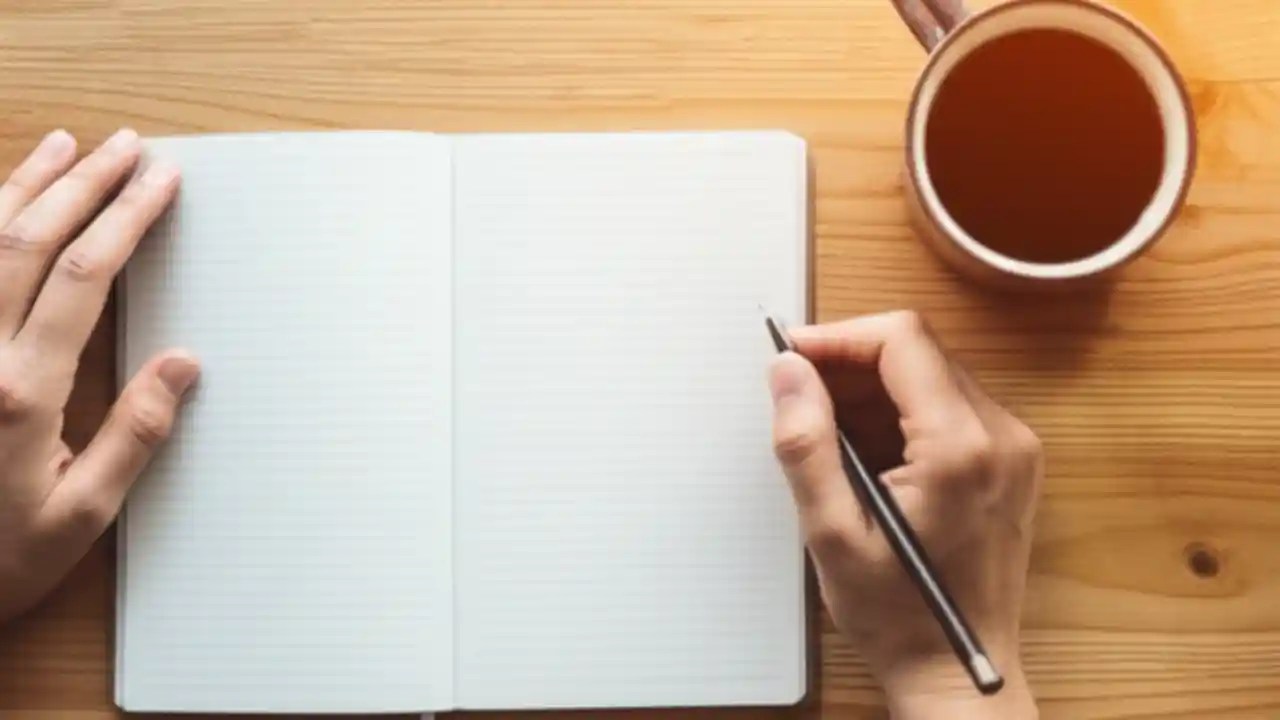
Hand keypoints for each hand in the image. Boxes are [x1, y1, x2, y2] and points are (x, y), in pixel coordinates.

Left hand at [0, 129, 197, 621]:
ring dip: (26, 187)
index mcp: (20, 390)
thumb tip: (181, 365)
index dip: (125, 219)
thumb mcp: (81, 515)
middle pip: (30, 242)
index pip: (83, 278)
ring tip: (64, 146)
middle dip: (85, 185)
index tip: (160, 181)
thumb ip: (134, 436)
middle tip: (127, 146)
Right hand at [768, 311, 1040, 718]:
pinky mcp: (1012, 462)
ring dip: (873, 389)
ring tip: (828, 435)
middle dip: (851, 364)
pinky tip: (867, 454)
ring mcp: (1014, 447)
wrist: (957, 673)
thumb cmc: (896, 616)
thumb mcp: (832, 533)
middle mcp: (1001, 435)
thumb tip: (787, 370)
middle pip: (919, 352)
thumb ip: (806, 444)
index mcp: (961, 447)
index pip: (902, 340)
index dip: (840, 337)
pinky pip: (949, 406)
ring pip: (932, 375)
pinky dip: (901, 413)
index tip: (792, 359)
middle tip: (799, 400)